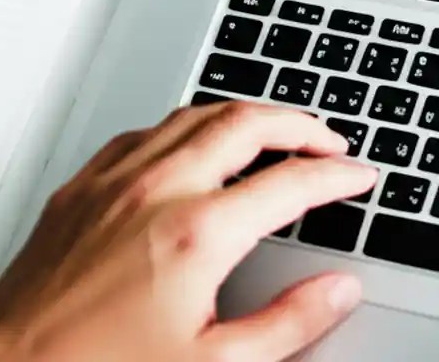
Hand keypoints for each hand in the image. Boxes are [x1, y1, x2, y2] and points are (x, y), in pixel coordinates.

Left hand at [0, 102, 376, 361]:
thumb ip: (288, 324)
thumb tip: (337, 292)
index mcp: (197, 233)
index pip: (291, 183)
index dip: (337, 177)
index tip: (358, 178)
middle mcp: (156, 191)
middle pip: (247, 124)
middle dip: (301, 125)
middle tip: (329, 140)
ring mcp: (114, 182)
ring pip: (195, 114)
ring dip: (247, 115)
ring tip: (276, 129)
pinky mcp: (80, 188)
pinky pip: (144, 130)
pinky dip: (186, 125)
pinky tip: (194, 140)